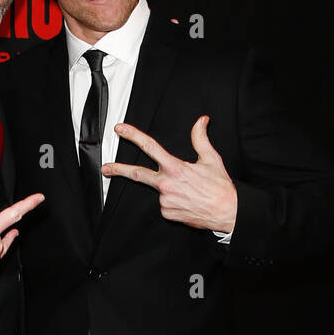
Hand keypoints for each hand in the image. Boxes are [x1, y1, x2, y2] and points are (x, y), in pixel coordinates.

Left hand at [101, 116, 236, 233]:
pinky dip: (173, 201)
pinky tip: (187, 202)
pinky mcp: (167, 213)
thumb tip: (201, 121)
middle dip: (119, 170)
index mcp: (175, 168)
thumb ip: (200, 138)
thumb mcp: (211, 158)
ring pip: (160, 190)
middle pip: (138, 174)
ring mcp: (165, 200)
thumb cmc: (220, 187)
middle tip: (106, 168)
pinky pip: (165, 204)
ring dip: (170, 189)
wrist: (227, 212)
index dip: (134, 136)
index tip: (121, 130)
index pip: (150, 147)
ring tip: (189, 192)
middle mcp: (167, 184)